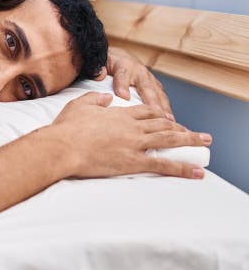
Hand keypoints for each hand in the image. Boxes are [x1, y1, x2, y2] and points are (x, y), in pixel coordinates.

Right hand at [49, 92, 210, 178]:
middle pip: (162, 124)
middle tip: (195, 132)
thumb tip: (106, 97)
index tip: (168, 118)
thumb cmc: (67, 128)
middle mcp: (132, 127)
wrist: (63, 146)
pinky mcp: (133, 162)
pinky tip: (196, 171)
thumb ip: (94, 99)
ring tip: (205, 142)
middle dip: (181, 127)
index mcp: (119, 114)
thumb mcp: (79, 105)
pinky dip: (182, 168)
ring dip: (190, 140)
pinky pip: (163, 165)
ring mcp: (135, 144)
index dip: (159, 114)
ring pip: (169, 140)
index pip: (146, 112)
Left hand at [94, 47, 171, 115]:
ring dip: (164, 107)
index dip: (123, 84)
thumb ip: (98, 68)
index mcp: (124, 64)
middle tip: (155, 113)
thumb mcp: (100, 62)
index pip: (122, 74)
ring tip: (169, 121)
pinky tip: (170, 122)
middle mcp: (140, 71)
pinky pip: (162, 98)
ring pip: (158, 93)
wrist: (119, 57)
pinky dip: (167, 109)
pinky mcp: (155, 86)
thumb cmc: (108, 63)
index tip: (123, 96)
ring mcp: (150, 79)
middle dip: (151, 100)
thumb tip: (99, 74)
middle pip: (146, 86)